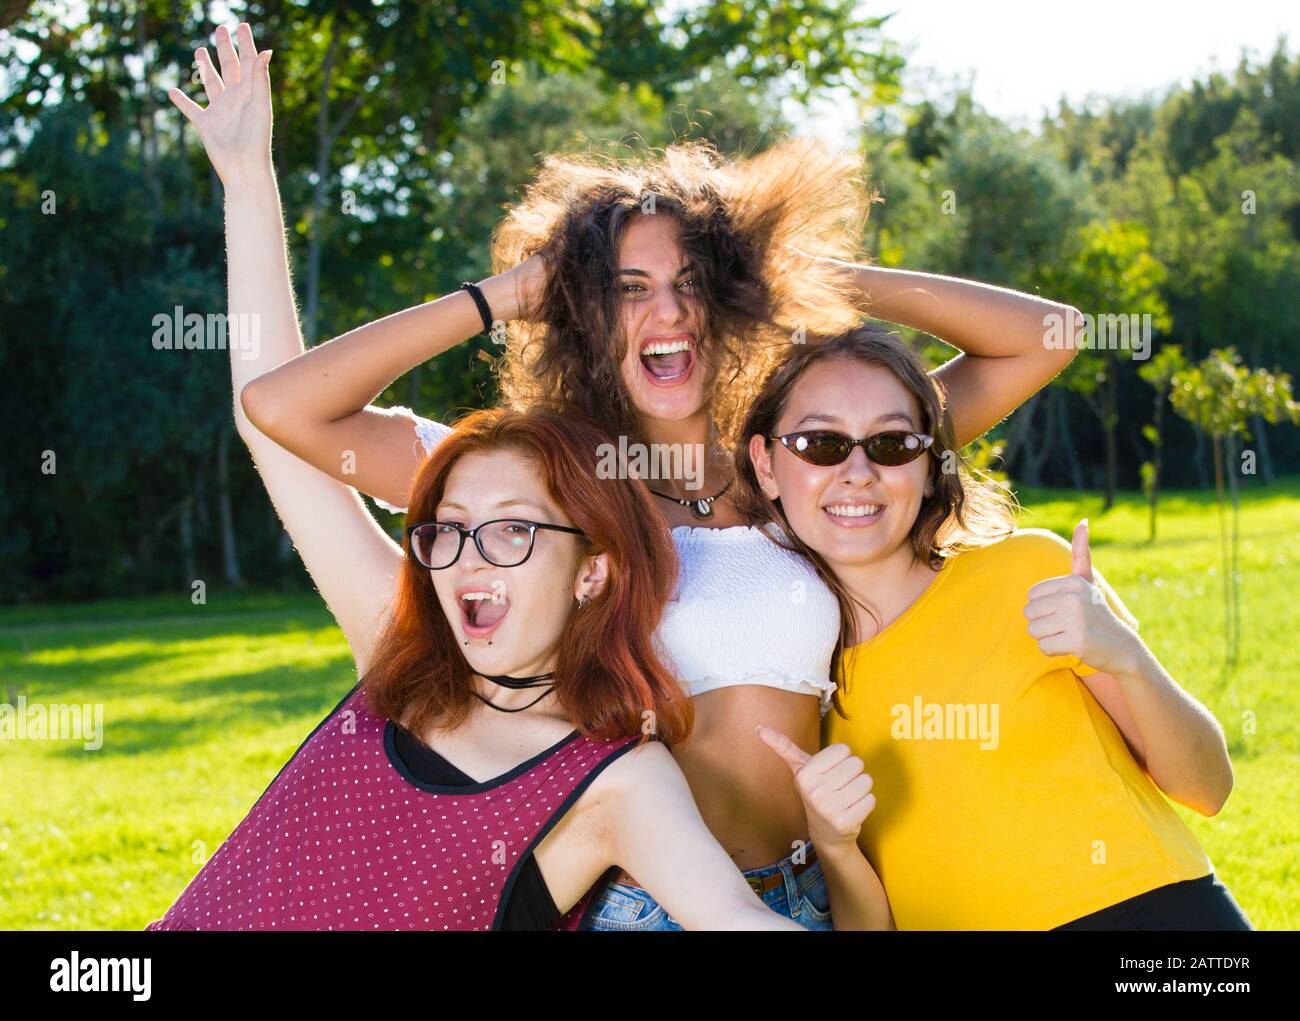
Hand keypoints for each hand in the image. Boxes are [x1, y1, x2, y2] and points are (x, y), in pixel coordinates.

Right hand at [167, 23, 272, 184]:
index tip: (241, 25)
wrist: (244, 167)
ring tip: (200, 50)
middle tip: (220, 29)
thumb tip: (265, 51)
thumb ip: (260, 78)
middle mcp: (235, 99)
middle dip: (225, 48)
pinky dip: (181, 100)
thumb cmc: (256, 138)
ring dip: (205, 67)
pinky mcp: (205, 124)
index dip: (246, 43)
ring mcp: (219, 110)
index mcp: (250, 92)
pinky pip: (190, 108)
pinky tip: (172, 91)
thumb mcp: (259, 105)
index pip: (248, 62)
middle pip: (229, 67)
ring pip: (210, 83)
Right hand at [755, 725, 874, 854]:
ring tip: (846, 798)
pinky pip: (871, 799)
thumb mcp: (800, 769)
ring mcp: (830, 809)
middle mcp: (814, 791)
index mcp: (804, 774)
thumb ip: (783, 747)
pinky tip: (852, 810)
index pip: (843, 749)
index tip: (830, 773)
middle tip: (839, 787)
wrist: (826, 833)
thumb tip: (759, 727)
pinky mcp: (846, 822)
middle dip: (852, 774)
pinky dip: (865, 803)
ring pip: (866, 780)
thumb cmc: (816, 792)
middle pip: (856, 763)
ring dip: (860, 789)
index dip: (841, 760)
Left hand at [1023, 519, 1138, 674]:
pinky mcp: (1077, 641)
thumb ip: (1080, 553)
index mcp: (1072, 582)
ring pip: (1034, 631)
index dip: (1044, 608)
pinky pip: (1044, 647)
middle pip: (1029, 613)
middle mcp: (1074, 597)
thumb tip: (1082, 521)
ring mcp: (1076, 619)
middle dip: (1044, 623)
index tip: (1066, 610)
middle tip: (1068, 625)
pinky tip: (1073, 646)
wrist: (1122, 646)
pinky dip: (1054, 650)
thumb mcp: (1087, 581)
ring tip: (1069, 634)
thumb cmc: (1096, 611)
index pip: (1031, 597)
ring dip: (1048, 637)